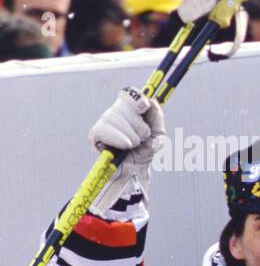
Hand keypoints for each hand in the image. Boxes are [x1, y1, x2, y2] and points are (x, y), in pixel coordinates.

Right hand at [88, 87, 163, 214]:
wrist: (136, 171)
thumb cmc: (146, 151)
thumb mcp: (158, 134)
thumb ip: (157, 116)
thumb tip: (152, 100)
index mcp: (131, 109)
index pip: (130, 93)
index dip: (137, 99)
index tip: (144, 108)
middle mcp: (116, 112)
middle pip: (126, 105)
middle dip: (140, 125)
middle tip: (141, 138)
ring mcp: (104, 121)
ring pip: (117, 117)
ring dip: (132, 135)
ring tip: (133, 145)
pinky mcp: (95, 133)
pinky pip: (103, 128)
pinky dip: (118, 137)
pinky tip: (126, 145)